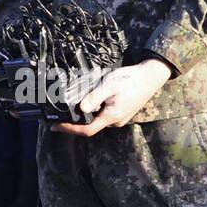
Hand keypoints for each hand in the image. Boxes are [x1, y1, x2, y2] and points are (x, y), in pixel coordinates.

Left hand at [48, 59, 171, 136]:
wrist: (151, 76)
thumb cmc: (130, 79)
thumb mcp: (109, 85)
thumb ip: (94, 97)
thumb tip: (81, 109)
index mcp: (111, 116)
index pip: (87, 130)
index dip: (70, 130)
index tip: (55, 127)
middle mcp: (115, 121)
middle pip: (91, 126)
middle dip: (75, 121)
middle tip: (60, 114)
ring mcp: (120, 118)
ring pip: (98, 119)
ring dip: (85, 115)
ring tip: (73, 104)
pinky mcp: (122, 112)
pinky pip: (104, 115)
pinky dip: (95, 110)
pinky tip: (90, 100)